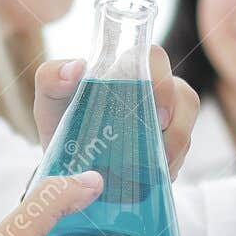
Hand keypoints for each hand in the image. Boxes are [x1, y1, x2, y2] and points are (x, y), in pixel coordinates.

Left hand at [34, 46, 199, 178]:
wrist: (64, 161)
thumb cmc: (60, 120)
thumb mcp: (48, 100)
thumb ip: (50, 77)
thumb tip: (76, 68)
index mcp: (126, 69)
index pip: (154, 58)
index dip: (163, 81)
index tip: (157, 115)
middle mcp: (151, 88)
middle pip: (184, 96)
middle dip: (179, 125)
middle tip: (161, 151)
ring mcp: (164, 116)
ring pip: (187, 126)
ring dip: (176, 150)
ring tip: (158, 169)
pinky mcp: (168, 142)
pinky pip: (183, 152)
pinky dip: (172, 165)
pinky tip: (156, 176)